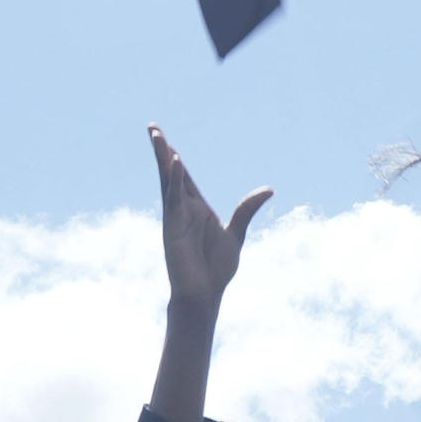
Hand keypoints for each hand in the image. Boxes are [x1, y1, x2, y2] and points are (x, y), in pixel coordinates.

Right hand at [152, 128, 272, 316]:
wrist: (205, 294)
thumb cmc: (216, 269)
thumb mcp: (236, 233)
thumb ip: (247, 210)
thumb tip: (268, 190)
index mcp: (197, 208)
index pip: (184, 176)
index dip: (174, 157)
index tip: (165, 139)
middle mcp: (183, 208)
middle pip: (171, 172)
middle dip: (162, 150)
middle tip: (152, 127)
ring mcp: (176, 216)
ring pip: (168, 181)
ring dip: (163, 158)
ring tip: (157, 135)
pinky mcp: (173, 227)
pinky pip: (173, 198)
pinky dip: (174, 180)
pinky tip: (175, 162)